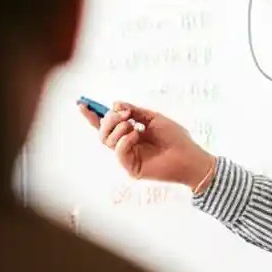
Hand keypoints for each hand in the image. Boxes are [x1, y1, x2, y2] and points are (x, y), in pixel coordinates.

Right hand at [77, 100, 214, 190]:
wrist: (190, 155)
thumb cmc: (176, 137)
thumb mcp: (154, 118)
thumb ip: (134, 111)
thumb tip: (114, 103)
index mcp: (130, 134)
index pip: (107, 126)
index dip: (93, 115)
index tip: (82, 103)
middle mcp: (126, 146)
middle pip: (103, 133)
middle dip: (109, 119)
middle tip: (124, 114)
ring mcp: (128, 158)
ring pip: (108, 141)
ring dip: (118, 128)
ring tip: (134, 125)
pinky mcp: (132, 168)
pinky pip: (119, 151)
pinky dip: (125, 140)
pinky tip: (136, 135)